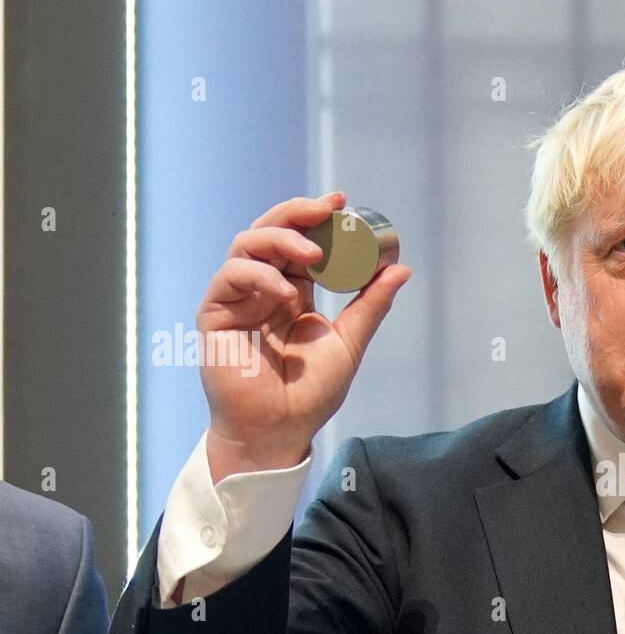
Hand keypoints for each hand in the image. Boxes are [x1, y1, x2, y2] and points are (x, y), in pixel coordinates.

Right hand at [194, 191, 410, 481]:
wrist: (280, 430)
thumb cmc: (309, 394)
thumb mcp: (348, 342)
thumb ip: (370, 305)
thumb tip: (400, 268)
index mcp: (292, 293)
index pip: (300, 244)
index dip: (316, 220)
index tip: (341, 202)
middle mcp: (262, 290)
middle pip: (270, 233)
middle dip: (296, 214)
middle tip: (325, 208)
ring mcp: (237, 300)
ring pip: (246, 246)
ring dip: (279, 238)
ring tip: (312, 251)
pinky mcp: (216, 315)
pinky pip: (230, 278)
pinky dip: (258, 276)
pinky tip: (285, 290)